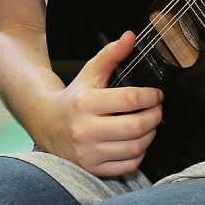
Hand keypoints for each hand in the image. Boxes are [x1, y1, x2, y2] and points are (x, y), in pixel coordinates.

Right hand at [46, 31, 161, 178]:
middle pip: (136, 126)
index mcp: (84, 102)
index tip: (156, 95)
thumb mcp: (89, 73)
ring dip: (150, 135)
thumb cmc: (75, 98)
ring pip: (135, 147)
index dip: (152, 96)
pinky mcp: (91, 168)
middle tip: (157, 110)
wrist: (47, 124)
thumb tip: (131, 36)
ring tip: (148, 125)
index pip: (131, 98)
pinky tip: (136, 142)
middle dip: (155, 116)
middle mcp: (84, 129)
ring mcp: (88, 152)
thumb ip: (111, 54)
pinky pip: (128, 165)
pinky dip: (138, 154)